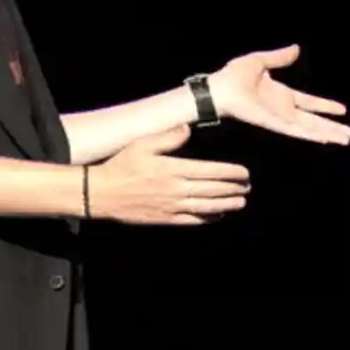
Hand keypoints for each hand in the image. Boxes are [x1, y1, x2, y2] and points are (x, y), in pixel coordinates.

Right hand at [89, 125, 249, 224]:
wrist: (101, 193)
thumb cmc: (121, 165)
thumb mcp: (142, 144)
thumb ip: (168, 136)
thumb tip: (187, 129)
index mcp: (173, 169)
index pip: (210, 171)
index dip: (231, 173)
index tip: (244, 173)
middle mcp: (176, 189)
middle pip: (212, 190)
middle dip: (233, 188)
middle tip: (248, 186)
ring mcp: (171, 206)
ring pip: (206, 207)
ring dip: (226, 204)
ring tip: (241, 202)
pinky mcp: (164, 219)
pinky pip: (191, 220)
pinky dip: (207, 219)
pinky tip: (218, 216)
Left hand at [207, 44, 349, 144]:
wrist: (219, 88)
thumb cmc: (233, 76)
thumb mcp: (260, 61)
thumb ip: (279, 58)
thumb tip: (296, 48)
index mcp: (281, 94)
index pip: (309, 102)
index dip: (325, 106)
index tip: (342, 110)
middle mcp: (284, 109)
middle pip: (314, 120)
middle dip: (332, 127)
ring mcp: (280, 118)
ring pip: (310, 129)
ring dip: (328, 134)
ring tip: (346, 140)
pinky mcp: (274, 124)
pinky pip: (296, 131)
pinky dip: (311, 135)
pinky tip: (325, 140)